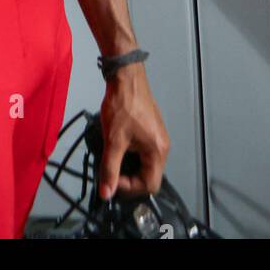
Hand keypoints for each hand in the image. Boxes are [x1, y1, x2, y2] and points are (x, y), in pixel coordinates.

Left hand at [97, 64, 169, 200]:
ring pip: (146, 163)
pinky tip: (119, 145)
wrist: (125, 77)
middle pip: (149, 176)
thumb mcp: (113, 140)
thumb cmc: (122, 105)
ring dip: (129, 165)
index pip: (150, 185)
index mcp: (158, 151)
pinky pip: (144, 151)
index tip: (113, 179)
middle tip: (111, 170)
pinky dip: (131, 154)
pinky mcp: (151, 129)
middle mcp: (163, 146)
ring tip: (113, 156)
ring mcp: (158, 137)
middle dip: (129, 177)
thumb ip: (110, 169)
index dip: (130, 187)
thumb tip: (106, 193)